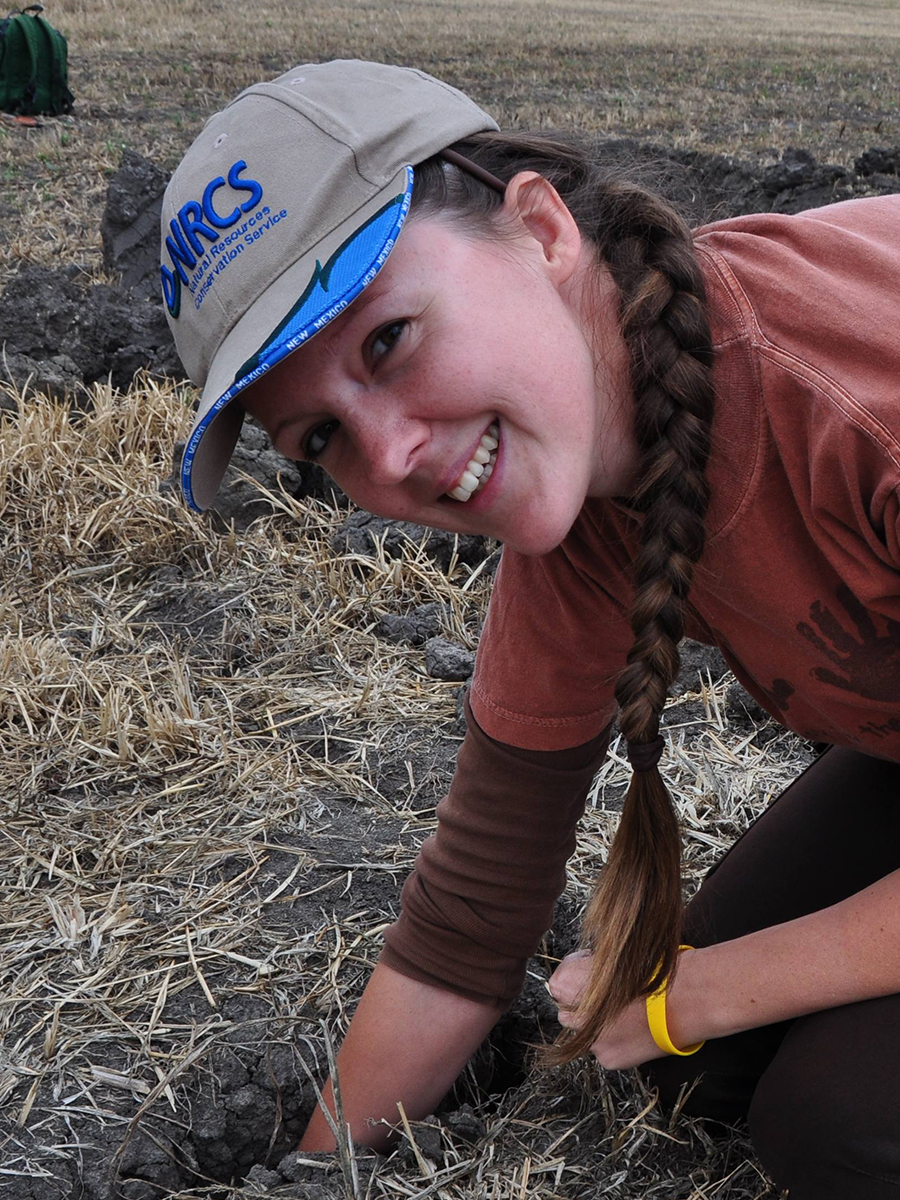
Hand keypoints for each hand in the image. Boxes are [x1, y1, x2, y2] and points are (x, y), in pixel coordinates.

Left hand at [548, 950, 680, 1069]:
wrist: (679, 1002)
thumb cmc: (650, 975)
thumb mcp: (615, 961)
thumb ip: (593, 969)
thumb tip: (586, 970)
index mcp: (572, 985)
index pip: (557, 987)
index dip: (572, 984)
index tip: (583, 983)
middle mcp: (577, 1015)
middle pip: (566, 1014)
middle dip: (579, 1009)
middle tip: (600, 1003)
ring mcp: (592, 1040)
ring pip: (584, 1036)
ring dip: (594, 1029)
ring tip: (620, 1019)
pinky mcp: (608, 1059)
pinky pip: (602, 1051)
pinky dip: (611, 1044)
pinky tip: (629, 1033)